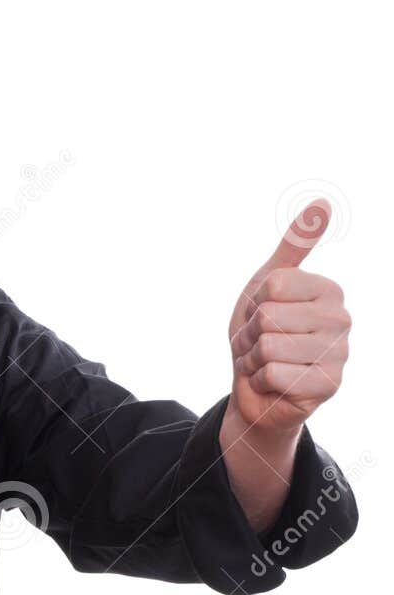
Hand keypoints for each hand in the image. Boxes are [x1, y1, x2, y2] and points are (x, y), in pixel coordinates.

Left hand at [228, 199, 350, 437]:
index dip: (255, 305)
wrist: (254, 390)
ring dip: (254, 359)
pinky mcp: (327, 386)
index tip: (263, 317)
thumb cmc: (261, 335)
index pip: (273, 285)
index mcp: (330, 290)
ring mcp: (338, 355)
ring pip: (270, 346)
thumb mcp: (267, 286)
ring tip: (265, 363)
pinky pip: (274, 375)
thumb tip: (322, 204)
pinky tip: (272, 384)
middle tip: (261, 345)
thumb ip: (292, 247)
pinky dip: (260, 382)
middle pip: (270, 316)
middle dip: (252, 335)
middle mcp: (342, 319)